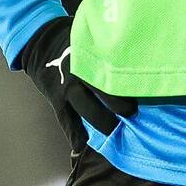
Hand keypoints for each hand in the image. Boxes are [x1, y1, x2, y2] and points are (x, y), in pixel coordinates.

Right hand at [18, 16, 137, 156]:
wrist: (41, 42)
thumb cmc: (75, 40)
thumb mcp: (92, 37)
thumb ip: (110, 48)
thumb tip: (140, 56)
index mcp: (90, 54)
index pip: (113, 69)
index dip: (128, 82)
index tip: (144, 90)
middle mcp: (79, 71)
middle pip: (102, 91)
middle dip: (119, 105)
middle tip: (132, 114)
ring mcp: (66, 86)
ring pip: (85, 109)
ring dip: (101, 122)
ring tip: (115, 132)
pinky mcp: (56, 98)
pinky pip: (66, 120)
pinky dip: (74, 135)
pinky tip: (81, 148)